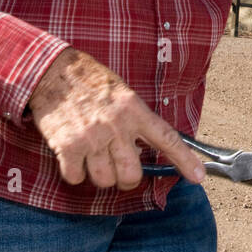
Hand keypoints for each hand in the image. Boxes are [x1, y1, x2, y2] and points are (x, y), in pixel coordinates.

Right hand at [28, 48, 205, 189]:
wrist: (52, 71)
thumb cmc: (90, 82)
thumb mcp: (123, 93)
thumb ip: (136, 120)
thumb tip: (149, 147)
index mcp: (135, 110)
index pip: (167, 139)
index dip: (185, 161)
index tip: (198, 177)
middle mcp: (117, 126)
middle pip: (131, 175)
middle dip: (126, 178)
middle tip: (118, 166)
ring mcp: (92, 138)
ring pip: (105, 180)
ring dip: (100, 175)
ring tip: (93, 157)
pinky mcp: (67, 147)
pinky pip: (76, 178)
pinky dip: (75, 173)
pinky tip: (73, 157)